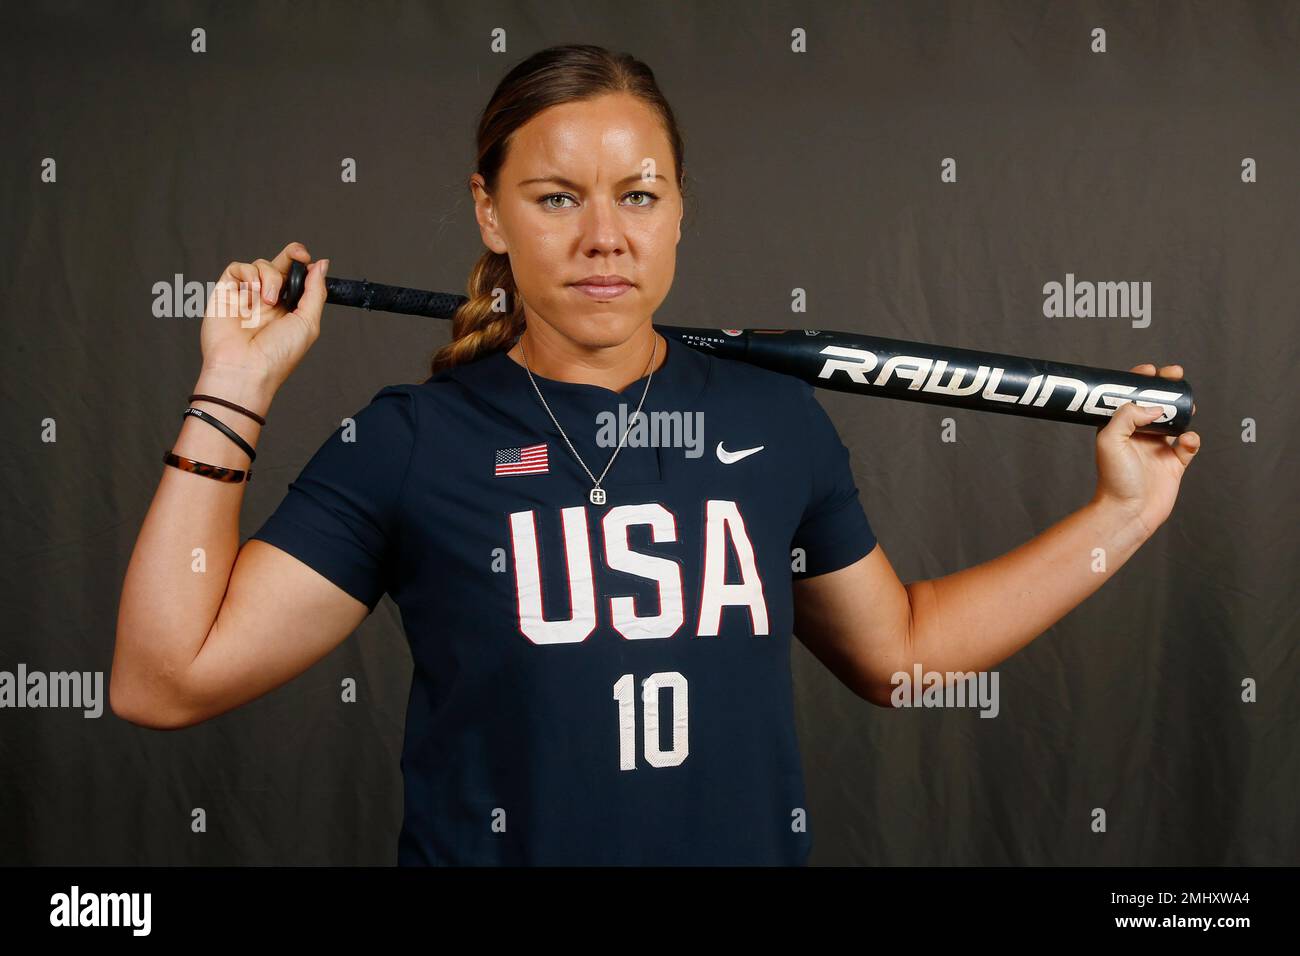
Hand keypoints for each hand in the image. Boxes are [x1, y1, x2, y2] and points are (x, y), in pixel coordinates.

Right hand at [199, 240, 328, 393]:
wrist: (244, 368)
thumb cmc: (277, 355)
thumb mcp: (308, 323)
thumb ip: (315, 292)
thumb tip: (321, 265)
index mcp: (289, 309)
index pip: (297, 277)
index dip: (302, 263)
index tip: (308, 260)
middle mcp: (268, 301)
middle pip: (279, 264)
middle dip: (291, 254)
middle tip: (298, 255)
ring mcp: (247, 296)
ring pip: (261, 265)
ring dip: (269, 277)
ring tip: (267, 300)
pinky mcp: (226, 293)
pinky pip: (238, 268)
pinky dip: (249, 274)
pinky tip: (253, 293)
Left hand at [1091, 363, 1200, 537]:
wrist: (1128, 512)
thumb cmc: (1113, 479)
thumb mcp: (1109, 440)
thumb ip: (1128, 416)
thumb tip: (1155, 406)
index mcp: (1120, 428)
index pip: (1130, 397)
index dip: (1140, 382)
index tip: (1150, 370)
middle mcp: (1139, 436)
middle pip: (1156, 404)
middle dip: (1167, 388)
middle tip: (1176, 375)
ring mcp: (1158, 449)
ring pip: (1176, 421)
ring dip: (1184, 410)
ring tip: (1188, 406)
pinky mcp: (1175, 464)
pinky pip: (1189, 445)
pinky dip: (1193, 439)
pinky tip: (1187, 440)